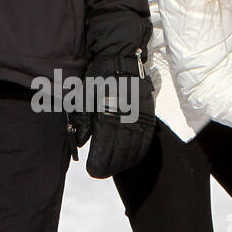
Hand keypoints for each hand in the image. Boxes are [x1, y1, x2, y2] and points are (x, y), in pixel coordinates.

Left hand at [79, 52, 155, 178]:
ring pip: (134, 151)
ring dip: (124, 163)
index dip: (98, 164)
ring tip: (114, 168)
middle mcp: (126, 121)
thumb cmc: (97, 78)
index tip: (92, 170)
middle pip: (119, 155)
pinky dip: (138, 154)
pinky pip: (146, 142)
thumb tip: (81, 144)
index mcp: (107, 116)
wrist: (121, 59)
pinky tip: (130, 159)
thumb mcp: (84, 98)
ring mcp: (140, 119)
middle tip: (100, 172)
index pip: (104, 150)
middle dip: (109, 167)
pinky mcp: (149, 117)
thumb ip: (83, 122)